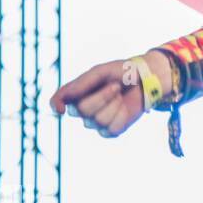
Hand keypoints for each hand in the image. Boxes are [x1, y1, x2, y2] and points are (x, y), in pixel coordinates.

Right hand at [48, 51, 170, 137]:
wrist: (146, 80)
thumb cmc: (122, 73)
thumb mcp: (102, 71)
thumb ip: (83, 83)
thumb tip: (64, 100)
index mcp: (76, 92)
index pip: (57, 101)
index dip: (56, 105)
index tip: (61, 108)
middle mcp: (81, 109)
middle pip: (81, 111)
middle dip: (102, 97)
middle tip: (115, 86)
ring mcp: (95, 122)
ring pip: (97, 121)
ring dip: (114, 105)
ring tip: (120, 95)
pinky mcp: (109, 131)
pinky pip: (111, 129)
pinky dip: (122, 116)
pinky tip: (124, 108)